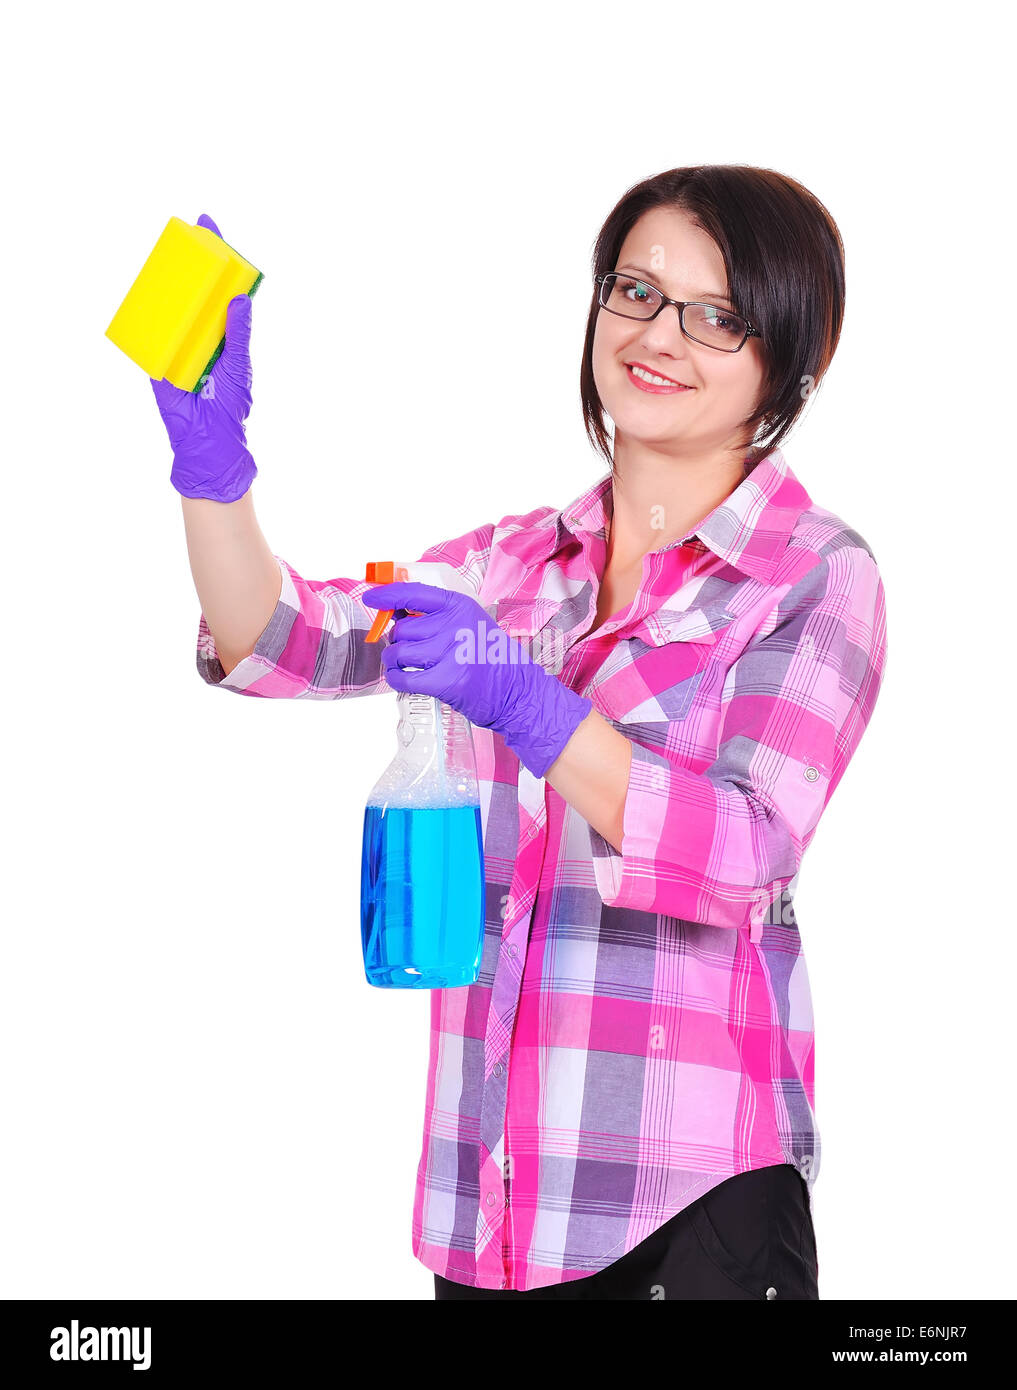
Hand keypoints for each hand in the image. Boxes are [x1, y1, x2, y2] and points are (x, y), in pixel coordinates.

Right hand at [150, 213, 257, 502]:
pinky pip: (151, 334)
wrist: (208, 440)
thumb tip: (241, 299)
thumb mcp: (239, 365)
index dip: (217, 260)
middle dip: (190, 264)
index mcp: (224, 333)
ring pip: (171, 308)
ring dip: (168, 285)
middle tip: (188, 231)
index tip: (211, 226)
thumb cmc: (231, 406)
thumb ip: (239, 333)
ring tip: (166, 258)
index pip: (220, 289)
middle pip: (193, 292)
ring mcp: (178, 344)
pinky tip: (145, 295)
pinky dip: (147, 317)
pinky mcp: (158, 359)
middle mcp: (200, 333)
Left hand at [361, 582, 592, 778]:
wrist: (516, 691)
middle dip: (399, 642)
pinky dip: (396, 679)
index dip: (386, 594)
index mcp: (459, 606)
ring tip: (409, 668)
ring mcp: (451, 652)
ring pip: (398, 653)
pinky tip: (404, 680)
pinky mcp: (447, 681)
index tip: (370, 596)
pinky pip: (403, 677)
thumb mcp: (469, 624)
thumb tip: (395, 614)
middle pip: (402, 629)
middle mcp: (455, 625)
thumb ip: (436, 617)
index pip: (412, 593)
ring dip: (396, 662)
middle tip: (412, 652)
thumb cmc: (489, 659)